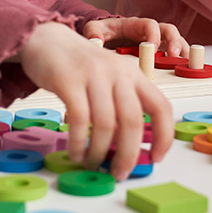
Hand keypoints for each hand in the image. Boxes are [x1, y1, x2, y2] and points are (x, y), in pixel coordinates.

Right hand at [18, 22, 173, 179]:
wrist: (47, 39)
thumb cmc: (80, 66)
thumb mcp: (110, 78)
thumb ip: (121, 104)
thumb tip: (128, 148)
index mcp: (133, 74)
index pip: (161, 106)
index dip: (164, 136)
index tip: (156, 158)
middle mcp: (117, 72)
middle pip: (133, 120)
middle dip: (128, 154)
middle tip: (119, 173)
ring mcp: (93, 74)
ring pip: (105, 123)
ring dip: (100, 152)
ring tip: (92, 164)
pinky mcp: (68, 80)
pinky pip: (79, 119)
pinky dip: (78, 143)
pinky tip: (75, 153)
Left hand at [81, 16, 188, 57]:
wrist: (107, 37)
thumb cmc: (103, 32)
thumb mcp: (95, 29)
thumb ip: (93, 32)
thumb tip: (95, 42)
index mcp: (136, 25)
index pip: (150, 24)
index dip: (153, 34)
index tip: (152, 47)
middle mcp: (151, 32)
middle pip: (169, 31)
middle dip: (174, 42)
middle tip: (174, 55)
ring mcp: (159, 42)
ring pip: (177, 42)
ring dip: (183, 52)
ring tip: (187, 65)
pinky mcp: (161, 54)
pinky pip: (176, 55)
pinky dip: (182, 62)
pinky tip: (185, 73)